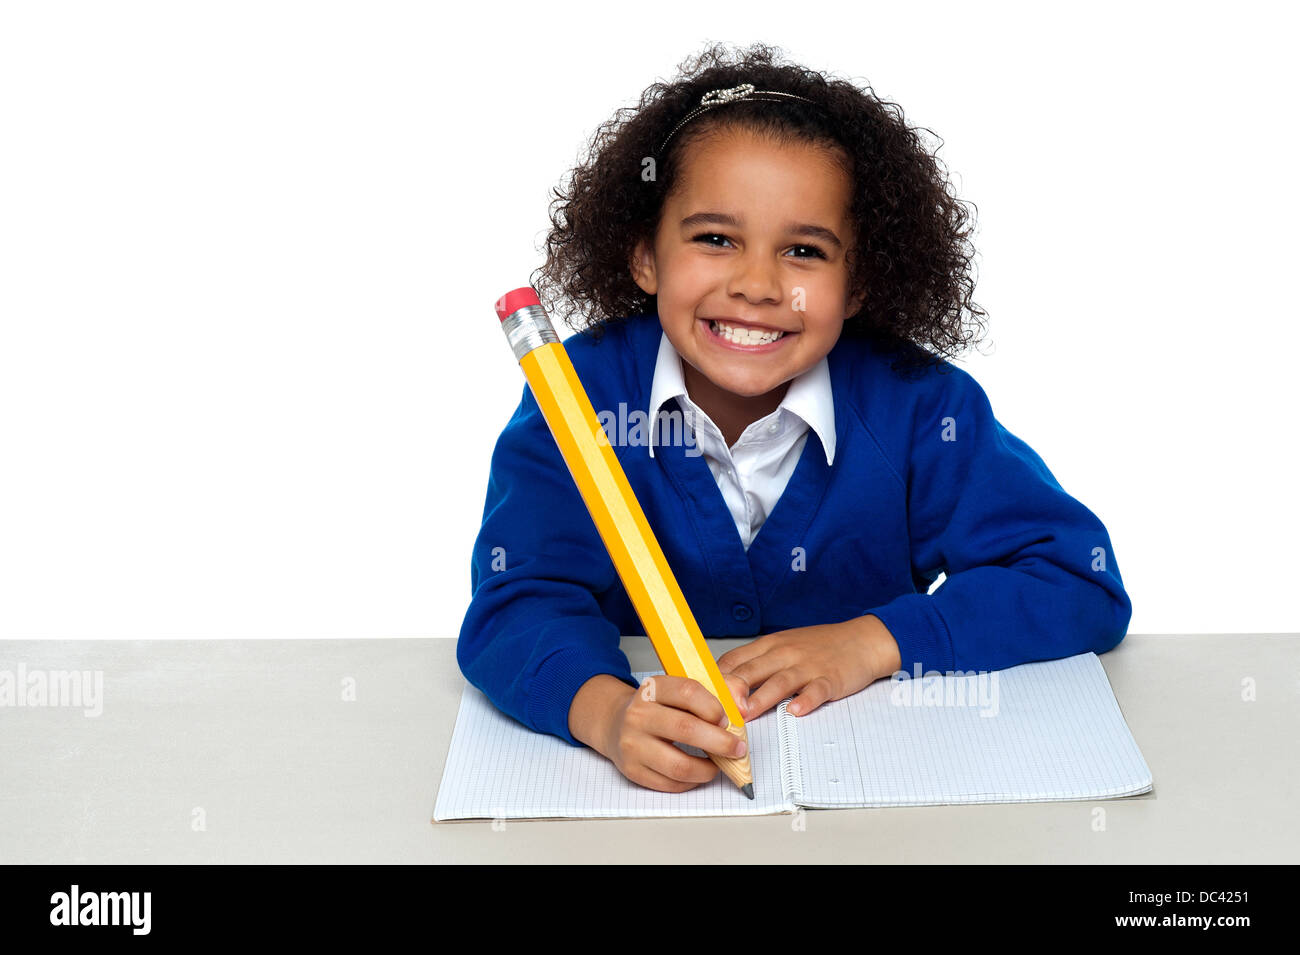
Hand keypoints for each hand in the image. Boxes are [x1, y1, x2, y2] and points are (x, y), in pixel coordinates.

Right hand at [569, 672, 751, 793]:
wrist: (615, 723)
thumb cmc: (655, 708)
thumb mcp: (676, 691)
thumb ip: (713, 691)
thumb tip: (742, 704)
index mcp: (652, 689)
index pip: (688, 692)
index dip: (714, 707)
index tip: (728, 719)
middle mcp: (638, 715)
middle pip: (686, 729)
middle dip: (720, 742)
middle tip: (737, 748)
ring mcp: (633, 745)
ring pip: (679, 764)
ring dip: (707, 769)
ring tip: (718, 764)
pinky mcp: (632, 770)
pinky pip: (670, 783)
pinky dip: (692, 781)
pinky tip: (699, 772)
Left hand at [716, 616, 899, 720]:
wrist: (861, 640)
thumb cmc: (818, 647)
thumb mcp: (783, 646)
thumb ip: (756, 663)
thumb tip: (723, 684)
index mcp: (770, 646)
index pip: (735, 660)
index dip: (716, 679)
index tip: (700, 697)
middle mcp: (785, 654)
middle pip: (753, 671)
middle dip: (733, 690)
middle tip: (716, 710)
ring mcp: (808, 666)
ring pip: (780, 682)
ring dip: (761, 698)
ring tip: (747, 715)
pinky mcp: (830, 679)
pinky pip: (816, 690)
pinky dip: (806, 701)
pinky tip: (796, 712)